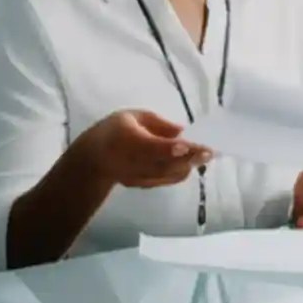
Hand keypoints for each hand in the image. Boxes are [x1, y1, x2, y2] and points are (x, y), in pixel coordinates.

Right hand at [79, 110, 211, 188]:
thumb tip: (181, 131)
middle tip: (209, 152)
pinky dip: (181, 172)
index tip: (191, 146)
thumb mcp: (132, 117)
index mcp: (129, 141)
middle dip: (189, 158)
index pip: (153, 147)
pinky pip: (167, 179)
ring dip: (189, 166)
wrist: (93, 160)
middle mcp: (135, 162)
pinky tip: (192, 163)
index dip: (172, 149)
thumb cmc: (114, 131)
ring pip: (169, 174)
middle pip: (166, 163)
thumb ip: (157, 123)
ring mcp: (140, 177)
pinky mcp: (144, 185)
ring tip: (205, 155)